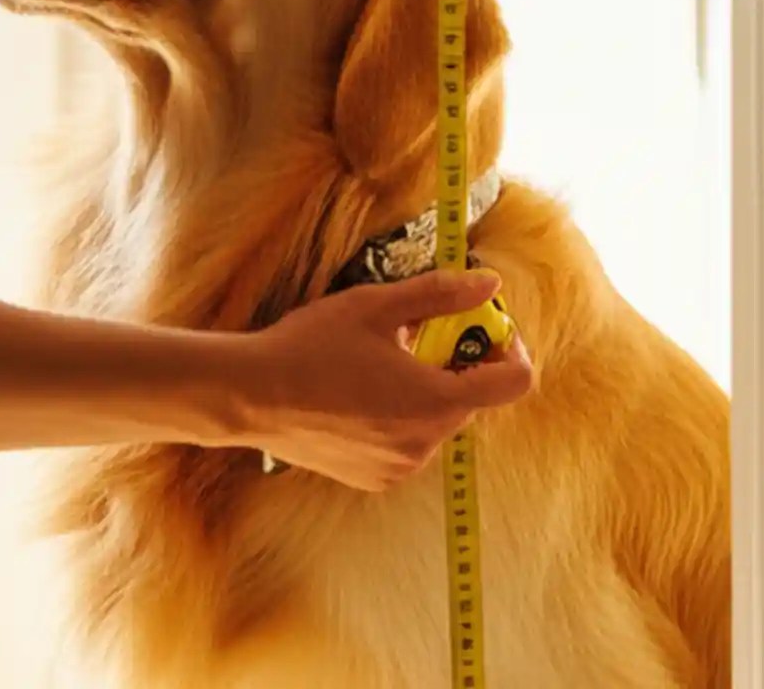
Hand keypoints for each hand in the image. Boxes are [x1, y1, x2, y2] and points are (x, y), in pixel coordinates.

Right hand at [239, 270, 532, 491]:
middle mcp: (425, 444)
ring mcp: (400, 467)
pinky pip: (409, 442)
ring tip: (382, 363)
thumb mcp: (378, 307)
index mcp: (435, 401)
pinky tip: (361, 394)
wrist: (250, 397)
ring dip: (427, 389)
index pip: (513, 382)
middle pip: (472, 399)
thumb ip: (442, 295)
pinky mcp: (375, 479)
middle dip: (459, 362)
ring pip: (438, 420)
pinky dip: (401, 417)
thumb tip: (490, 283)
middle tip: (421, 332)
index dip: (511, 348)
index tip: (487, 327)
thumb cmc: (311, 347)